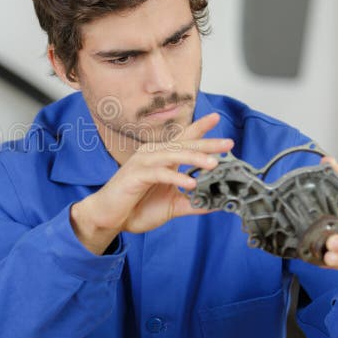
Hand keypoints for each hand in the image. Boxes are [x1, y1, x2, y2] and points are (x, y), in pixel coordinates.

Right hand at [71, 112, 233, 254]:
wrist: (110, 218)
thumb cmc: (136, 208)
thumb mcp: (172, 206)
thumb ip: (192, 202)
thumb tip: (216, 203)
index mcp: (161, 159)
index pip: (184, 140)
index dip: (200, 129)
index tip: (216, 118)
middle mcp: (153, 156)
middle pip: (183, 145)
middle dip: (207, 143)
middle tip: (228, 142)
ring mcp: (143, 163)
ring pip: (173, 155)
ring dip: (194, 159)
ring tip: (214, 164)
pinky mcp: (136, 175)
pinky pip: (159, 173)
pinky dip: (176, 178)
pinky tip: (191, 183)